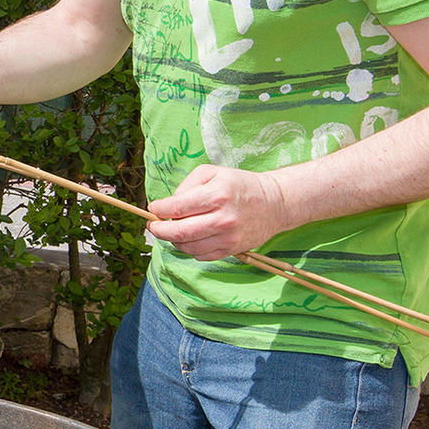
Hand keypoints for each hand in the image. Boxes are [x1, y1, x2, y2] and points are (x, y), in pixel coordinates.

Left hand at [146, 164, 292, 260]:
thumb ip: (186, 185)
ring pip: (187, 247)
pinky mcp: (232, 250)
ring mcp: (228, 237)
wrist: (275, 203)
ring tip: (174, 230)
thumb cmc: (240, 185)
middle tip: (153, 226)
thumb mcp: (212, 173)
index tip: (154, 209)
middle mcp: (222, 219)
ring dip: (173, 241)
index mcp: (217, 196)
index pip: (177, 208)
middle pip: (179, 232)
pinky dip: (189, 249)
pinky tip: (190, 238)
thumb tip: (169, 205)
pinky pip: (200, 256)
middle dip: (159, 231)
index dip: (159, 210)